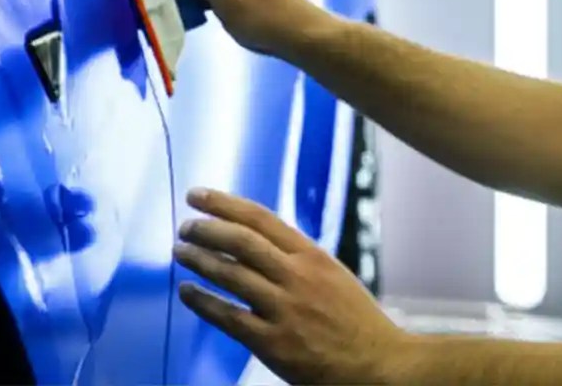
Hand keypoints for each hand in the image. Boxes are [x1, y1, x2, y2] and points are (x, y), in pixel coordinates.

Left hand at [174, 188, 411, 384]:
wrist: (382, 367)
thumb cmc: (356, 322)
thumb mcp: (332, 274)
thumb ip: (296, 257)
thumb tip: (252, 238)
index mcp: (312, 256)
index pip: (259, 218)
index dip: (223, 203)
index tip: (197, 195)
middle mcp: (297, 277)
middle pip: (240, 241)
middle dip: (205, 229)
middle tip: (184, 228)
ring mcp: (285, 309)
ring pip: (230, 274)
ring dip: (199, 260)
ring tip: (180, 251)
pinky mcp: (274, 343)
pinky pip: (229, 316)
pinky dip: (203, 301)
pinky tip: (187, 292)